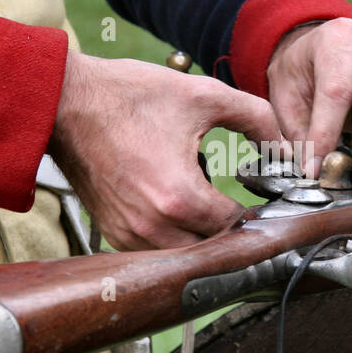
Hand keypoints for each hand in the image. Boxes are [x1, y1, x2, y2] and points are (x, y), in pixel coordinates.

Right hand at [50, 53, 281, 249]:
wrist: (65, 101)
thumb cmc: (127, 97)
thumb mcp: (202, 95)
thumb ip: (255, 118)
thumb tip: (286, 143)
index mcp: (180, 196)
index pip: (237, 225)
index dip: (258, 213)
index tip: (266, 201)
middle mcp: (153, 225)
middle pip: (212, 249)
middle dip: (232, 230)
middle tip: (245, 209)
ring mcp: (129, 233)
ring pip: (183, 257)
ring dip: (202, 239)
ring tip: (215, 212)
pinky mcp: (113, 232)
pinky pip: (154, 252)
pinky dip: (173, 239)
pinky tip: (182, 214)